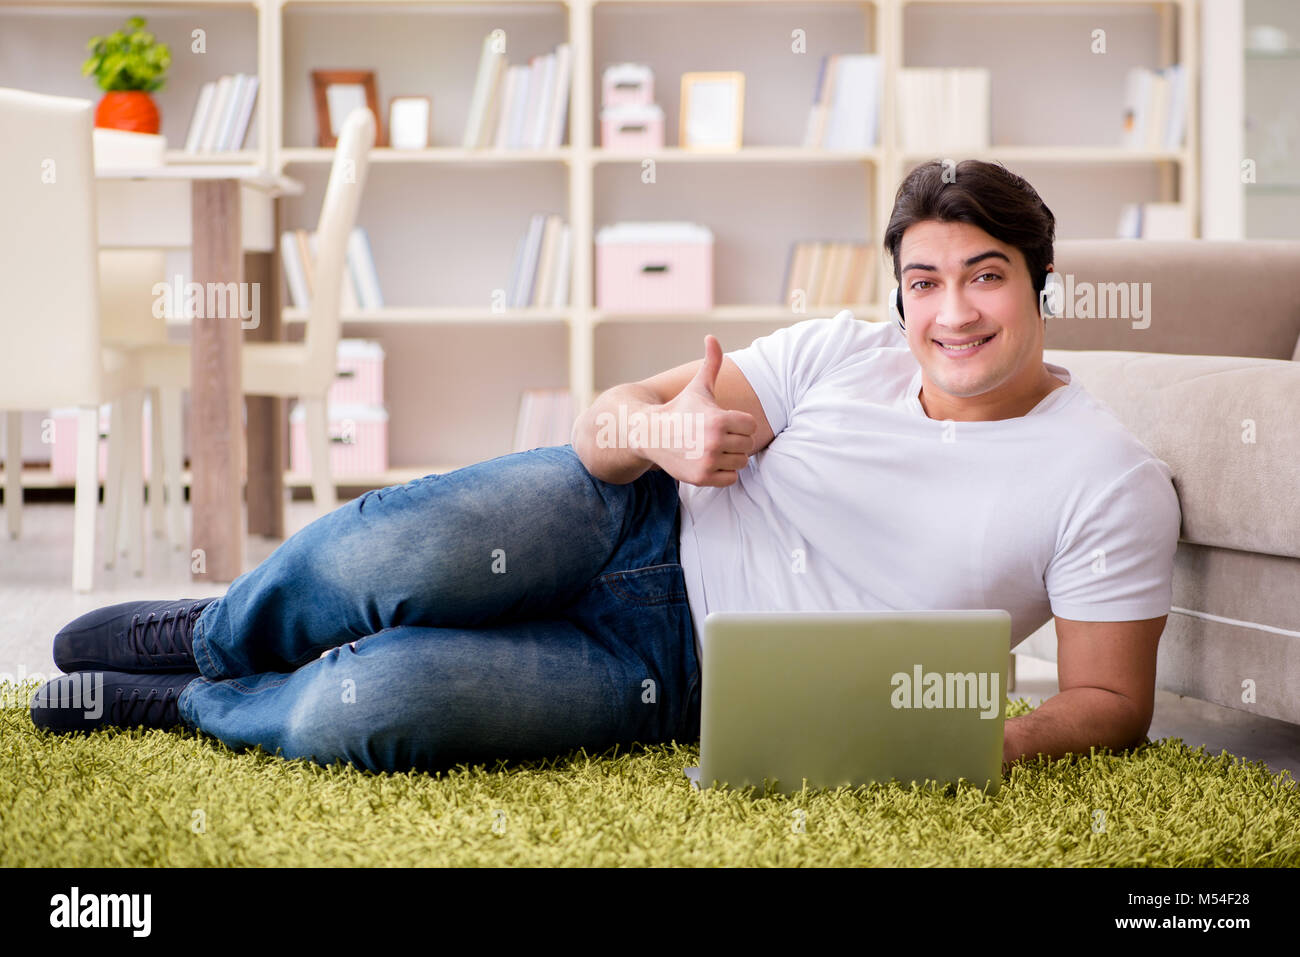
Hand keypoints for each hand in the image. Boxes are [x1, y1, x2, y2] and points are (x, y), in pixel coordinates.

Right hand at [642, 335, 757, 487]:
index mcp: (718, 419)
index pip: (751, 426)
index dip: (738, 423)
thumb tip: (711, 337)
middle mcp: (714, 442)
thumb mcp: (697, 387)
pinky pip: (731, 479)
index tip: (722, 421)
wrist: (651, 434)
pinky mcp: (702, 478)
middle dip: (735, 440)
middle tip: (714, 436)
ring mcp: (708, 462)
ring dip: (730, 456)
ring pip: (741, 462)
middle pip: (747, 445)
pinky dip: (723, 472)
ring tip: (712, 448)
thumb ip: (711, 363)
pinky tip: (708, 461)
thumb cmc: (680, 409)